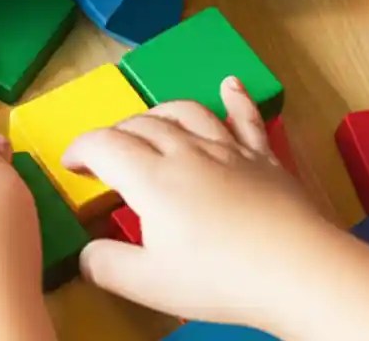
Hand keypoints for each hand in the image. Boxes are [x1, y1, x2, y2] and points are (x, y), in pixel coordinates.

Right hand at [62, 77, 324, 329]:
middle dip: (115, 133)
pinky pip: (246, 118)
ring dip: (161, 112)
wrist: (296, 270)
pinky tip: (230, 85)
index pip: (103, 145)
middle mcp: (187, 152)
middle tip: (105, 154)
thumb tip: (87, 255)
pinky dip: (235, 98)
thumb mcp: (148, 283)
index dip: (80, 149)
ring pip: (187, 112)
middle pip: (141, 124)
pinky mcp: (263, 159)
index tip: (72, 163)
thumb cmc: (221, 278)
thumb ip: (106, 266)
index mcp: (152, 178)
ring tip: (150, 121)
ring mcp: (228, 150)